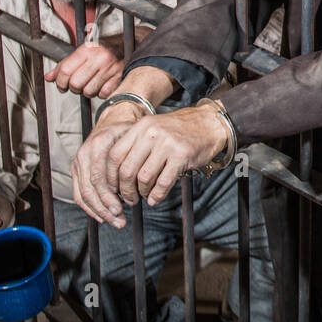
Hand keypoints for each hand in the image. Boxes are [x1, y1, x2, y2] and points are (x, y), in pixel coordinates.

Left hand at [45, 41, 124, 98]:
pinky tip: (102, 84)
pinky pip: (103, 93)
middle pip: (75, 84)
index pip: (65, 70)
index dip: (60, 81)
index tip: (61, 84)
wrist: (127, 43)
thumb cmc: (103, 48)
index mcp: (87, 50)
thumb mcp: (82, 51)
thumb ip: (64, 64)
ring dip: (87, 91)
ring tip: (90, 83)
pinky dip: (101, 92)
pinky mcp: (119, 77)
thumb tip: (49, 77)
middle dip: (73, 88)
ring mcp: (110, 68)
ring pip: (88, 91)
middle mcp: (98, 58)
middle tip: (76, 84)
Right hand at [70, 101, 148, 227]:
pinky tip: (103, 217)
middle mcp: (85, 153)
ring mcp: (78, 162)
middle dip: (105, 208)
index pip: (100, 177)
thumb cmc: (128, 131)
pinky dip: (90, 207)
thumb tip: (144, 183)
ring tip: (115, 221)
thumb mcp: (135, 137)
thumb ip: (136, 157)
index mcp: (100, 144)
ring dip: (99, 211)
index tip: (123, 208)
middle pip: (91, 188)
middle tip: (120, 220)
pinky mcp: (76, 169)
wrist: (114, 119)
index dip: (110, 196)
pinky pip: (79, 193)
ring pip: (84, 194)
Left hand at [106, 105, 229, 208]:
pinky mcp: (182, 155)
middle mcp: (151, 133)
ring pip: (144, 177)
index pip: (114, 155)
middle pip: (127, 169)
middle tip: (128, 197)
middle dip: (125, 189)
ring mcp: (167, 144)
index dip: (110, 175)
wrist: (210, 123)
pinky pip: (163, 182)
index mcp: (141, 127)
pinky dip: (157, 195)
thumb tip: (118, 174)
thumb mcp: (154, 128)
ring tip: (145, 196)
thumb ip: (136, 145)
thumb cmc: (181, 129)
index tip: (113, 187)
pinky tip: (156, 198)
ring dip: (142, 192)